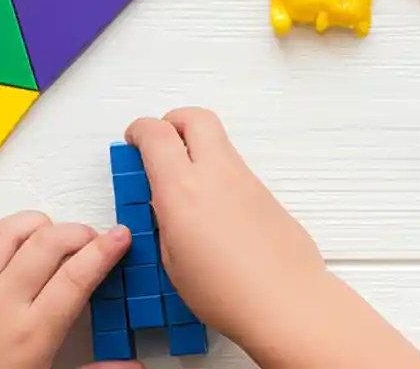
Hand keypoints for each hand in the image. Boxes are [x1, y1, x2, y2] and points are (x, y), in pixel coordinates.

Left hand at [0, 211, 137, 368]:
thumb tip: (133, 367)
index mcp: (32, 334)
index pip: (77, 277)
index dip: (104, 250)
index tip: (120, 236)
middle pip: (47, 244)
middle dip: (76, 231)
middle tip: (88, 239)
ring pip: (5, 232)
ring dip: (32, 223)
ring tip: (46, 233)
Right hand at [128, 109, 419, 368]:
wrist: (286, 300)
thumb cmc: (228, 292)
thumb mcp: (171, 260)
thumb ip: (165, 220)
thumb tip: (165, 205)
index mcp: (182, 189)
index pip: (156, 134)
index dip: (139, 130)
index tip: (133, 140)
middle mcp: (215, 174)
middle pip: (194, 118)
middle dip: (171, 121)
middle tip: (159, 144)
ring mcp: (245, 180)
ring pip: (217, 140)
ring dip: (196, 147)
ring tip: (184, 184)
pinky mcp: (265, 193)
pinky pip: (235, 167)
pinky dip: (217, 172)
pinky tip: (211, 208)